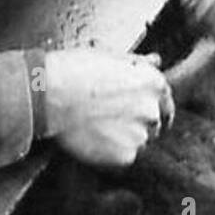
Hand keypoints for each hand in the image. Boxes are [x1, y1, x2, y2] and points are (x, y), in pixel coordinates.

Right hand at [42, 50, 173, 167]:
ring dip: (124, 138)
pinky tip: (93, 138)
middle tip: (110, 119)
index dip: (152, 107)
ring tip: (97, 127)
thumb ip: (137, 64)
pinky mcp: (124, 156)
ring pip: (138, 141)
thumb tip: (153, 61)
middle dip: (137, 122)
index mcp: (153, 83)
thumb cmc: (72, 71)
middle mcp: (152, 110)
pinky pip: (123, 157)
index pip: (165, 102)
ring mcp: (139, 135)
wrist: (48, 95)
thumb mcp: (109, 57)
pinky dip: (111, 152)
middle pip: (154, 123)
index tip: (141, 112)